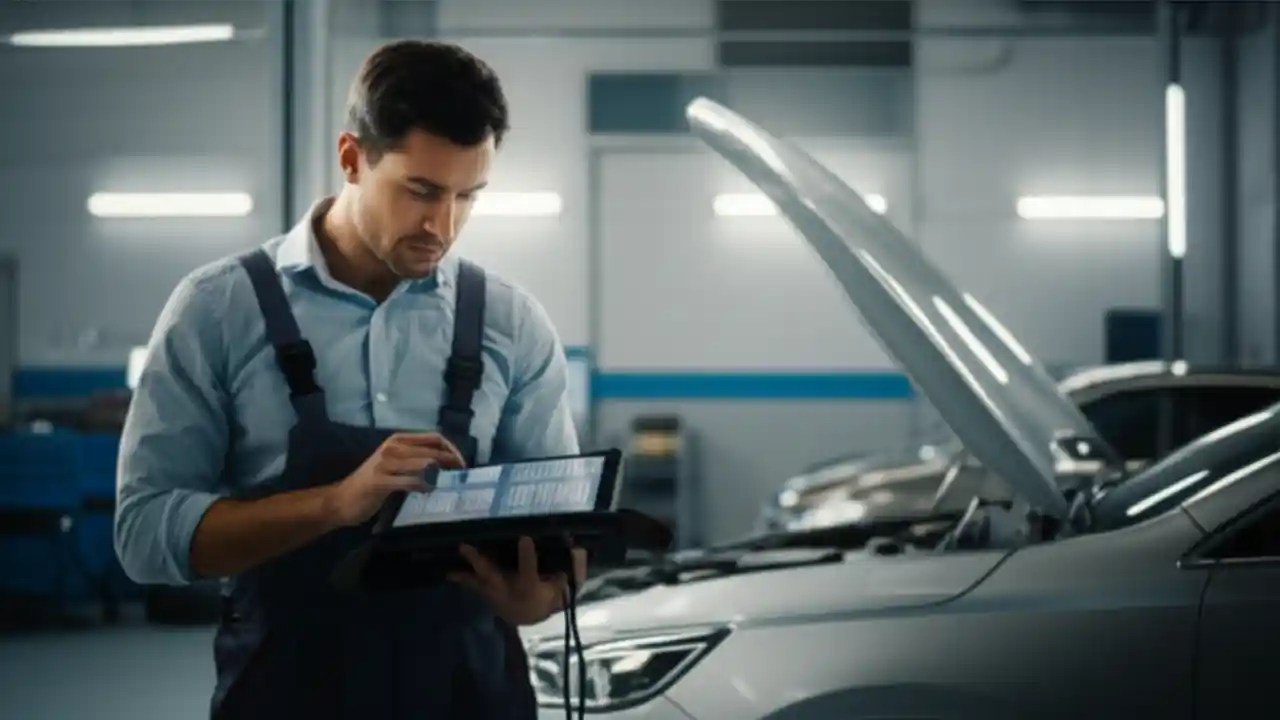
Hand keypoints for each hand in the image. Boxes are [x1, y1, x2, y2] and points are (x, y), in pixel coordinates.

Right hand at [325, 432, 465, 528]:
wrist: (342, 499)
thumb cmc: (372, 483)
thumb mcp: (396, 464)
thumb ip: (417, 460)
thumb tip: (447, 463)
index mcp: (398, 439)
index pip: (434, 437)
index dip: (452, 449)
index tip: (461, 464)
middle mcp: (392, 447)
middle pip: (433, 450)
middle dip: (451, 463)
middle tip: (460, 477)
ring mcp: (385, 463)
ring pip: (425, 464)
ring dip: (440, 476)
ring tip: (445, 485)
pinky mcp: (380, 481)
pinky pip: (412, 481)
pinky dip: (424, 486)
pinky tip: (428, 491)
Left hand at [448, 536, 588, 625]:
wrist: (529, 617)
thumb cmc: (549, 598)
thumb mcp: (566, 589)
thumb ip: (574, 571)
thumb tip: (578, 549)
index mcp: (529, 588)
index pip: (529, 571)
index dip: (527, 556)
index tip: (525, 538)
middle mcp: (508, 590)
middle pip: (493, 575)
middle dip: (480, 561)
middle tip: (467, 547)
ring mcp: (494, 593)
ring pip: (480, 579)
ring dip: (467, 568)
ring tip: (456, 554)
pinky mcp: (486, 592)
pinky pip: (473, 584)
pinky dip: (462, 577)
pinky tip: (449, 572)